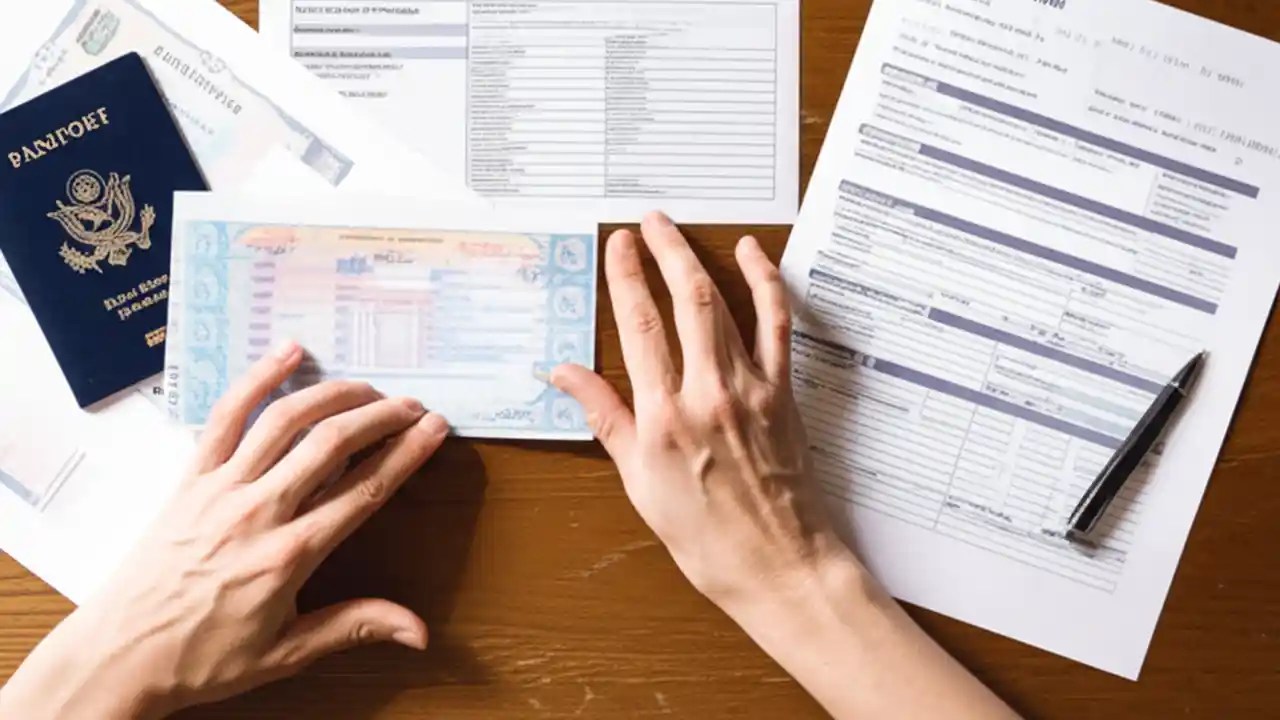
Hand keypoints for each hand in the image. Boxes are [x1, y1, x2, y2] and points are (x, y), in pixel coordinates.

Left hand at [0, 342, 448, 719]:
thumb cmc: (203, 658)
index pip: (364, 491)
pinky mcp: (191, 477)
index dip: (406, 454)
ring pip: (286, 422)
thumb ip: (355, 626)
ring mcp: (221, 488)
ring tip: (368, 387)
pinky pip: (226, 416)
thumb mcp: (287, 653)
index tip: (434, 429)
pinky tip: (288, 354)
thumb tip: (420, 632)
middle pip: (332, 445)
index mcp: (289, 556)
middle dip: (380, 417)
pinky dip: (258, 379)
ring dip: (333, 395)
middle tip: (412, 405)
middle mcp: (258, 511)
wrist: (121, 655)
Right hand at [552, 212, 857, 611]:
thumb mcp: (639, 484)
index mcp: (663, 418)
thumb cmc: (708, 539)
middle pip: (682, 302)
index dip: (624, 278)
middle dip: (662, 252)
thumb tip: (565, 374)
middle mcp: (707, 394)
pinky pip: (776, 325)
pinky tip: (754, 256)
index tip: (616, 247)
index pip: (638, 328)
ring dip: (698, 260)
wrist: (779, 565)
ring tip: (677, 232)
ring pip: (722, 305)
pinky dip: (766, 284)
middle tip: (646, 222)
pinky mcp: (783, 393)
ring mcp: (750, 389)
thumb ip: (606, 418)